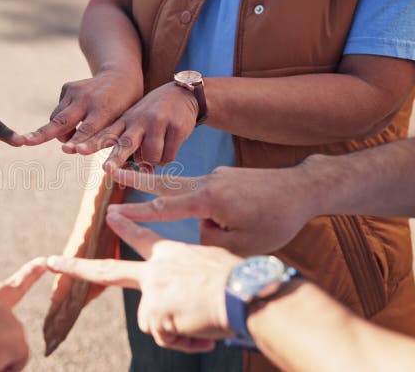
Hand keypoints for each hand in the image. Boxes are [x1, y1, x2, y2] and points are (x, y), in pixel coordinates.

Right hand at [23, 70, 141, 148]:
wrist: (120, 75)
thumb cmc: (125, 107)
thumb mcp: (122, 122)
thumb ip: (104, 138)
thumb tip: (81, 154)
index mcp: (104, 109)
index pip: (89, 129)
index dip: (79, 141)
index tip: (69, 150)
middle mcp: (86, 99)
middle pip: (62, 122)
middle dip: (42, 134)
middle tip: (24, 141)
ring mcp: (74, 92)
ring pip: (56, 120)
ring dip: (58, 134)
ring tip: (70, 140)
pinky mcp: (66, 88)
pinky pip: (58, 113)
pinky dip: (62, 122)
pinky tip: (76, 119)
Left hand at [47, 212, 240, 352]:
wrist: (244, 293)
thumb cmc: (237, 282)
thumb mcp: (212, 270)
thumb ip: (187, 284)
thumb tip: (176, 309)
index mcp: (172, 255)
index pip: (143, 237)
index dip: (126, 226)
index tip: (110, 216)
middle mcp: (156, 269)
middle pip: (109, 270)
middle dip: (76, 266)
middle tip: (47, 261)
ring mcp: (151, 290)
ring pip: (153, 325)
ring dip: (179, 332)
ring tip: (203, 320)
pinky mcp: (152, 313)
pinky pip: (165, 338)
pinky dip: (185, 342)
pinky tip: (201, 329)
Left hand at [68, 82, 197, 171]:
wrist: (181, 94)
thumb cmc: (152, 115)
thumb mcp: (134, 123)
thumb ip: (126, 146)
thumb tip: (118, 170)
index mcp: (124, 122)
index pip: (105, 134)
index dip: (91, 143)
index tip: (77, 150)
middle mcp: (138, 121)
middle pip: (125, 144)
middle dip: (115, 158)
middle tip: (106, 169)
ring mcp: (157, 123)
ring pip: (151, 156)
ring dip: (153, 161)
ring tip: (158, 149)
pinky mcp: (176, 127)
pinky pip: (168, 155)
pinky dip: (167, 157)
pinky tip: (170, 145)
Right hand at [108, 166, 317, 255]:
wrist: (303, 190)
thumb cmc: (276, 220)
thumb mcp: (242, 244)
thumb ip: (210, 239)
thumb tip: (198, 228)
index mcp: (209, 199)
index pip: (164, 207)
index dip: (137, 212)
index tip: (113, 212)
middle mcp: (207, 182)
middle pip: (163, 183)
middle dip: (136, 179)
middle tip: (111, 171)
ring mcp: (216, 176)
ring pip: (188, 192)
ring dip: (177, 198)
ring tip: (192, 202)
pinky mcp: (224, 177)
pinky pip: (206, 195)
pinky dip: (210, 209)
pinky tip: (244, 215)